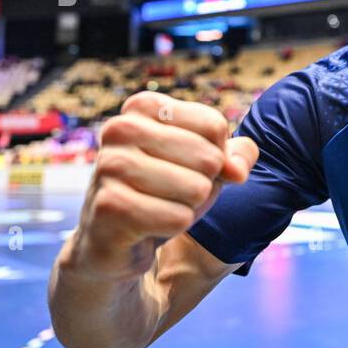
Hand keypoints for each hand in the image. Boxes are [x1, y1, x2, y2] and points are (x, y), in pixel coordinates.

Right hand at [70, 91, 258, 279]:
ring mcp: (110, 165)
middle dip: (203, 185)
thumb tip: (239, 170)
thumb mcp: (204, 167)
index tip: (186, 167)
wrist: (110, 241)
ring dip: (188, 208)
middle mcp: (121, 128)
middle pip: (209, 158)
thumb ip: (234, 157)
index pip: (214, 126)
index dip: (216, 156)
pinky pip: (179, 218)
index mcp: (143, 107)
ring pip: (197, 189)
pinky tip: (146, 227)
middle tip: (171, 194)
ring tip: (158, 208)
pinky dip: (172, 228)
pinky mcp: (109, 204)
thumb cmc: (163, 193)